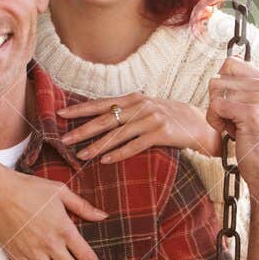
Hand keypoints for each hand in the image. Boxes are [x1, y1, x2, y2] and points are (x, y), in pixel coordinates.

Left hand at [57, 93, 219, 162]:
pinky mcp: (160, 133)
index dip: (80, 109)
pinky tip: (106, 160)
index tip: (60, 114)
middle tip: (64, 139)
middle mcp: (140, 106)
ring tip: (81, 155)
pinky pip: (135, 145)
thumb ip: (126, 112)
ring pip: (118, 134)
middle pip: (105, 119)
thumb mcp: (146, 109)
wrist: (198, 124)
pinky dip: (119, 153)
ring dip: (98, 145)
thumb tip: (99, 118)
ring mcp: (150, 119)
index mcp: (133, 99)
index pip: (101, 103)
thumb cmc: (168, 118)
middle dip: (82, 129)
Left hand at [207, 57, 258, 192]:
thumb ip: (245, 88)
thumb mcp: (258, 109)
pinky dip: (215, 121)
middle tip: (231, 120)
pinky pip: (215, 105)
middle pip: (219, 77)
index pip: (231, 63)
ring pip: (215, 90)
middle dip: (217, 100)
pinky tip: (229, 133)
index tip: (231, 105)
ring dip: (215, 112)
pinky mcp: (251, 112)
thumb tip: (221, 70)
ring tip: (231, 127)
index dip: (222, 85)